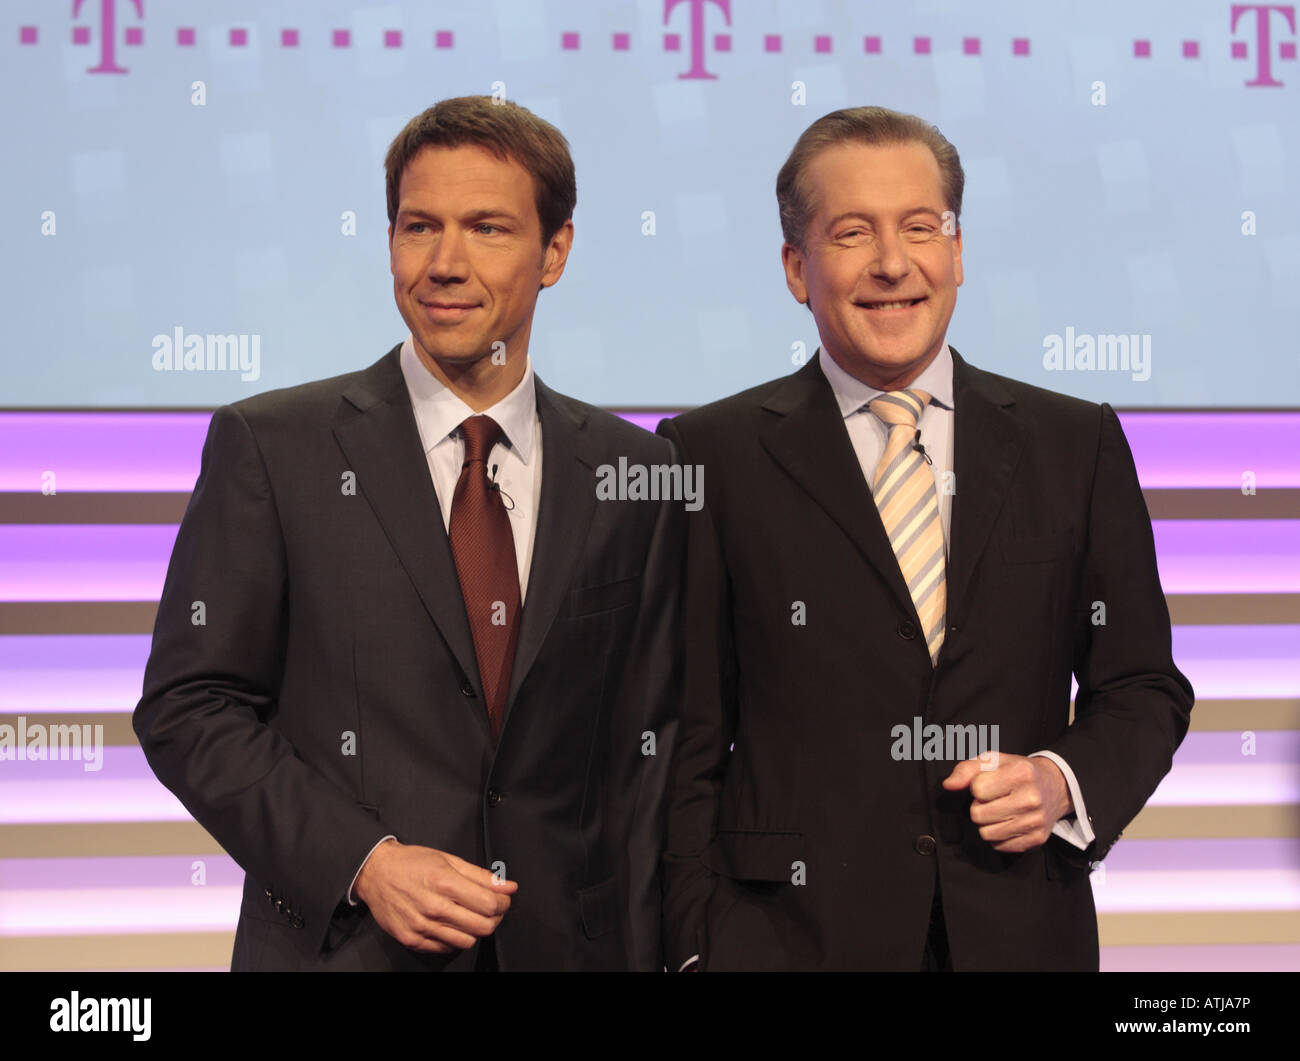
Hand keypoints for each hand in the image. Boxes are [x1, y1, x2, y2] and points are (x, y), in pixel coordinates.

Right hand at [353, 839, 517, 952]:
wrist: (376, 873)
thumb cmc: (412, 863)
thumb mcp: (449, 860)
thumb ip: (481, 876)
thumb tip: (509, 887)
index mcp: (445, 882)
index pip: (489, 904)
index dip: (503, 903)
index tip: (502, 899)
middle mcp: (434, 907)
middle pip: (483, 926)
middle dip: (494, 918)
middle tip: (491, 909)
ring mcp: (422, 926)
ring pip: (467, 941)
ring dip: (475, 930)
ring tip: (470, 916)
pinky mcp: (412, 939)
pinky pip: (446, 948)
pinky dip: (455, 939)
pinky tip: (451, 924)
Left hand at [941, 754, 1072, 852]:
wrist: (1055, 786)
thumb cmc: (1018, 772)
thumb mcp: (994, 761)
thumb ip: (967, 769)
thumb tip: (948, 785)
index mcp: (1021, 773)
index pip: (977, 789)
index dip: (977, 786)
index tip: (989, 783)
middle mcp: (1031, 798)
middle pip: (978, 814)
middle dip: (979, 806)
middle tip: (993, 799)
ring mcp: (1036, 821)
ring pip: (986, 833)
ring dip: (987, 823)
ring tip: (1000, 811)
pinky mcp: (1037, 839)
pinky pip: (999, 846)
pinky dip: (998, 836)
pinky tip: (1008, 822)